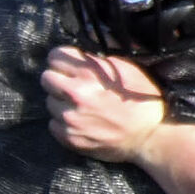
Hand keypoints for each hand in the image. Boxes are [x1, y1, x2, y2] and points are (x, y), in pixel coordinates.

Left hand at [40, 45, 166, 163]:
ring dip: (61, 102)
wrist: (148, 138)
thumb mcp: (128, 70)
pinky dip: (62, 122)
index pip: (55, 56)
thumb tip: (81, 56)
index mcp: (89, 73)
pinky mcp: (67, 137)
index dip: (62, 60)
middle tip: (71, 86)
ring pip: (49, 102)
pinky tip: (80, 122)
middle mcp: (75, 94)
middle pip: (46, 78)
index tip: (68, 66)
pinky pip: (53, 124)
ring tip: (80, 107)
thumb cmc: (142, 102)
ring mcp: (69, 117)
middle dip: (57, 79)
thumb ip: (99, 62)